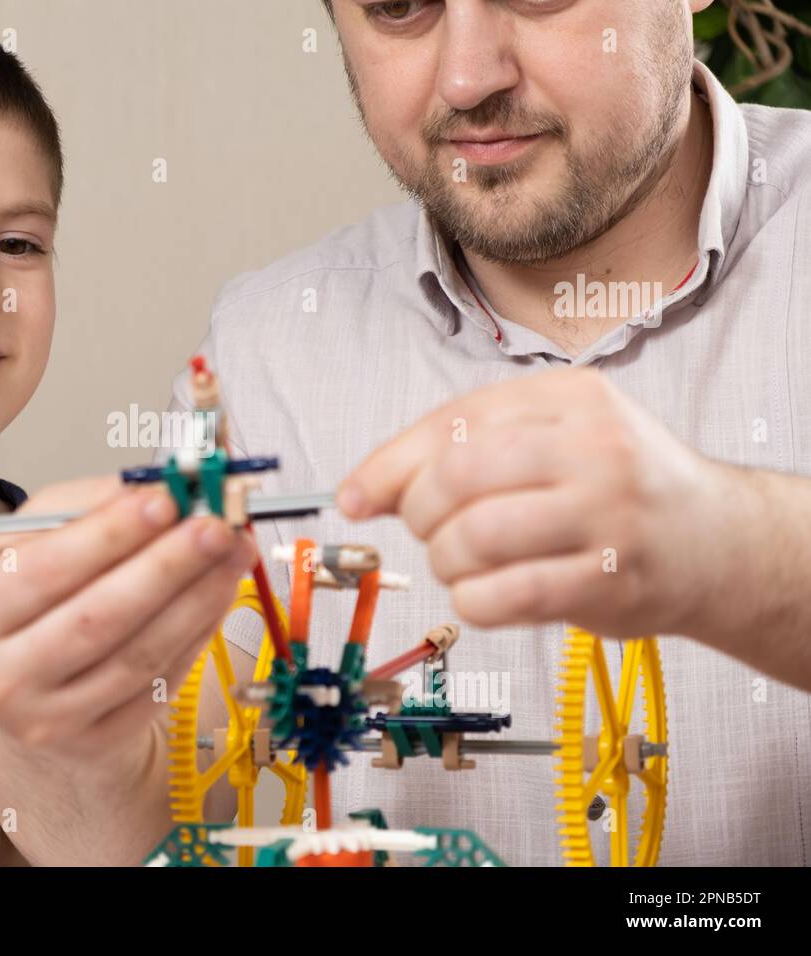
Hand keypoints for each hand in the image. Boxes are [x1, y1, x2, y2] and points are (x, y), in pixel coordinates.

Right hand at [0, 476, 257, 763]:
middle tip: (214, 526)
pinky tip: (217, 594)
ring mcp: (50, 720)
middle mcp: (1, 677)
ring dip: (197, 598)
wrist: (27, 694)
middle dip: (166, 566)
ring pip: (139, 654)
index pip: (45, 570)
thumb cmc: (31, 601)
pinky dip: (198, 633)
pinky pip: (161, 682)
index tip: (165, 499)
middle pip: (97, 618)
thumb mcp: (31, 543)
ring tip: (231, 553)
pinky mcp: (98, 742)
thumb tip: (157, 488)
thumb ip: (85, 507)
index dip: (110, 534)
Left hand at [336, 367, 734, 638]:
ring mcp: (606, 514)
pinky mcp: (610, 581)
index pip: (450, 422)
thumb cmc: (614, 486)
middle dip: (418, 514)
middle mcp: (592, 446)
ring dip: (445, 561)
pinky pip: (503, 595)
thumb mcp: (550, 436)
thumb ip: (459, 449)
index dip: (388, 466)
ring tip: (463, 564)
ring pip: (472, 537)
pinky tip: (483, 594)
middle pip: (455, 477)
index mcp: (568, 396)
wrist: (717, 541)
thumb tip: (360, 491)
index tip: (355, 498)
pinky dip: (471, 601)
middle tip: (429, 531)